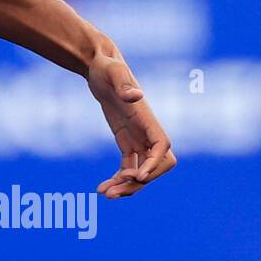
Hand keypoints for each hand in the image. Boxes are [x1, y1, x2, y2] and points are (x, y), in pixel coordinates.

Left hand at [86, 52, 176, 198]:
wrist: (98, 66)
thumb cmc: (106, 67)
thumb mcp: (113, 72)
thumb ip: (124, 84)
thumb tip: (136, 95)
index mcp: (147, 118)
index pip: (162, 147)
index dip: (155, 164)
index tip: (137, 176)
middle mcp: (147, 131)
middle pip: (156, 166)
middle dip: (140, 181)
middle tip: (114, 191)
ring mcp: (138, 138)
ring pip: (141, 171)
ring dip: (128, 186)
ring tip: (105, 194)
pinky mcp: (126, 141)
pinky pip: (128, 167)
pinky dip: (119, 179)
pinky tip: (102, 188)